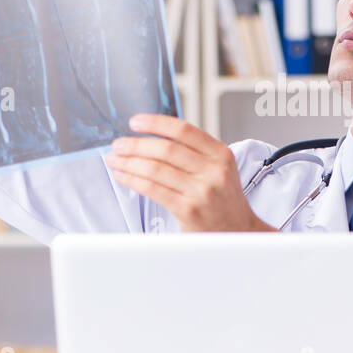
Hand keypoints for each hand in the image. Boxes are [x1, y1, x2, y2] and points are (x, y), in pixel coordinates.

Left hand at [103, 114, 275, 232]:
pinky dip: (132, 180)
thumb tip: (153, 136)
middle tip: (118, 145)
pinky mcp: (188, 210)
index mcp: (221, 154)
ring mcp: (201, 191)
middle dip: (135, 145)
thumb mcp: (219, 168)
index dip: (155, 123)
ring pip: (155, 169)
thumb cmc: (223, 199)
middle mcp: (213, 171)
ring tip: (114, 160)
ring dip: (129, 163)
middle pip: (166, 149)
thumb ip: (195, 152)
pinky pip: (153, 189)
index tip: (135, 122)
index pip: (183, 130)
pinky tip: (123, 176)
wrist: (238, 231)